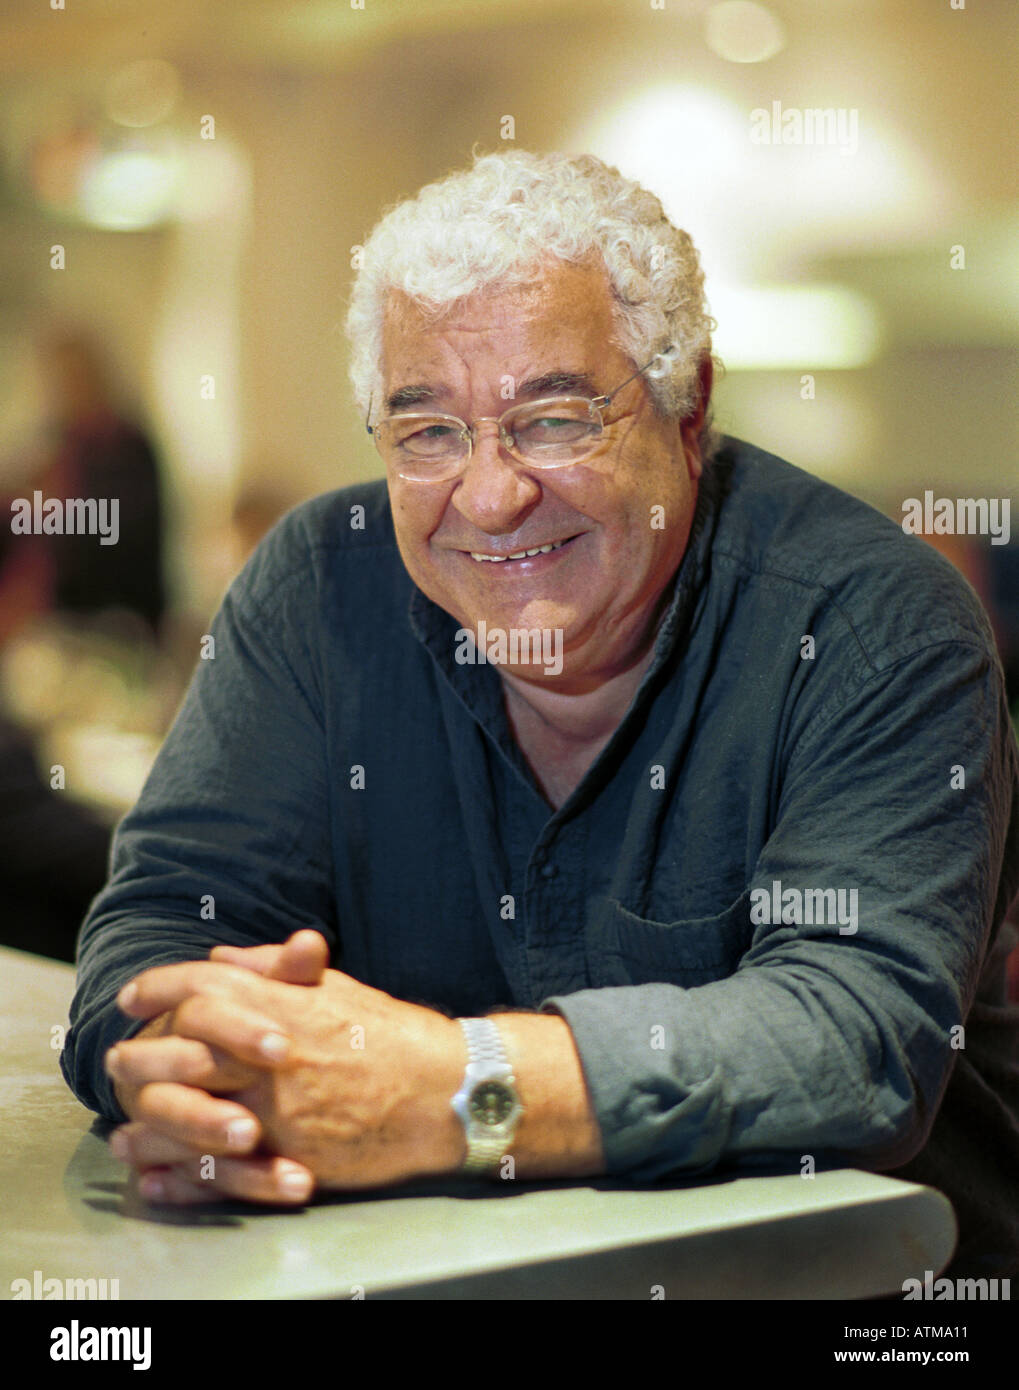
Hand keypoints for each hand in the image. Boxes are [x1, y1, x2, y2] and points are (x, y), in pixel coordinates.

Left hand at [110, 951, 466, 1200]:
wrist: (447, 1090)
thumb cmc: (393, 1036)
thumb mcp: (336, 987)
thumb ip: (275, 971)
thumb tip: (220, 957)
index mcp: (283, 1003)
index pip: (203, 985)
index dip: (160, 987)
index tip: (133, 997)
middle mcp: (272, 1051)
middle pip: (181, 1047)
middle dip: (141, 1052)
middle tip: (117, 1060)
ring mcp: (278, 1105)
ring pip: (190, 1112)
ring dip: (148, 1120)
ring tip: (124, 1128)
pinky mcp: (290, 1153)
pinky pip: (219, 1168)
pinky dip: (180, 1176)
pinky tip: (157, 1177)